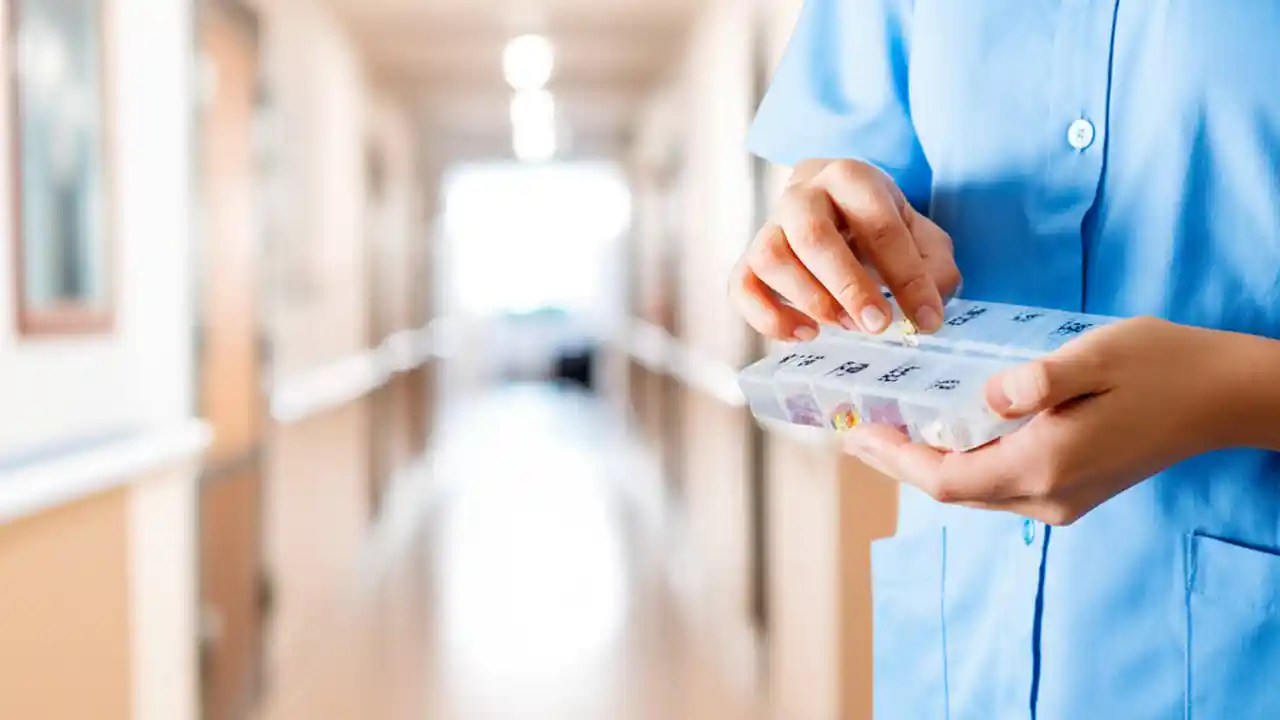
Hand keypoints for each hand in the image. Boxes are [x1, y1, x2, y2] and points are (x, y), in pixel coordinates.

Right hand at [728, 159, 961, 340]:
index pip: (878, 224)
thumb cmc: (879, 224)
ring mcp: (769, 225)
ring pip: (770, 259)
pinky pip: (741, 287)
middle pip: (812, 236)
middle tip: (877, 325)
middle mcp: (802, 194)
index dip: (906, 276)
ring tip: (844, 325)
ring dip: (809, 300)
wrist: (834, 207)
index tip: (927, 320)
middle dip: (848, 286)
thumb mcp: (921, 234)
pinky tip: (804, 334)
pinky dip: (767, 318)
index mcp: (850, 177)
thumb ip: (934, 267)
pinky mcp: (749, 258)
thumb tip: (927, 311)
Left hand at [842, 317, 1232, 524]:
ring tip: (886, 431)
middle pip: (950, 490)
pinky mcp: (1072, 490)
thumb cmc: (1163, 366)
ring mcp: (1061, 500)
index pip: (944, 477)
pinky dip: (962, 461)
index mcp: (1044, 466)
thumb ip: (1038, 379)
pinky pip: (998, 483)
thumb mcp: (1098, 356)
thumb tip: (987, 394)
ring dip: (926, 464)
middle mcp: (1047, 496)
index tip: (853, 432)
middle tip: (854, 432)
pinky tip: (944, 433)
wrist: (1225, 397)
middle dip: (898, 462)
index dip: (893, 459)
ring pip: (973, 490)